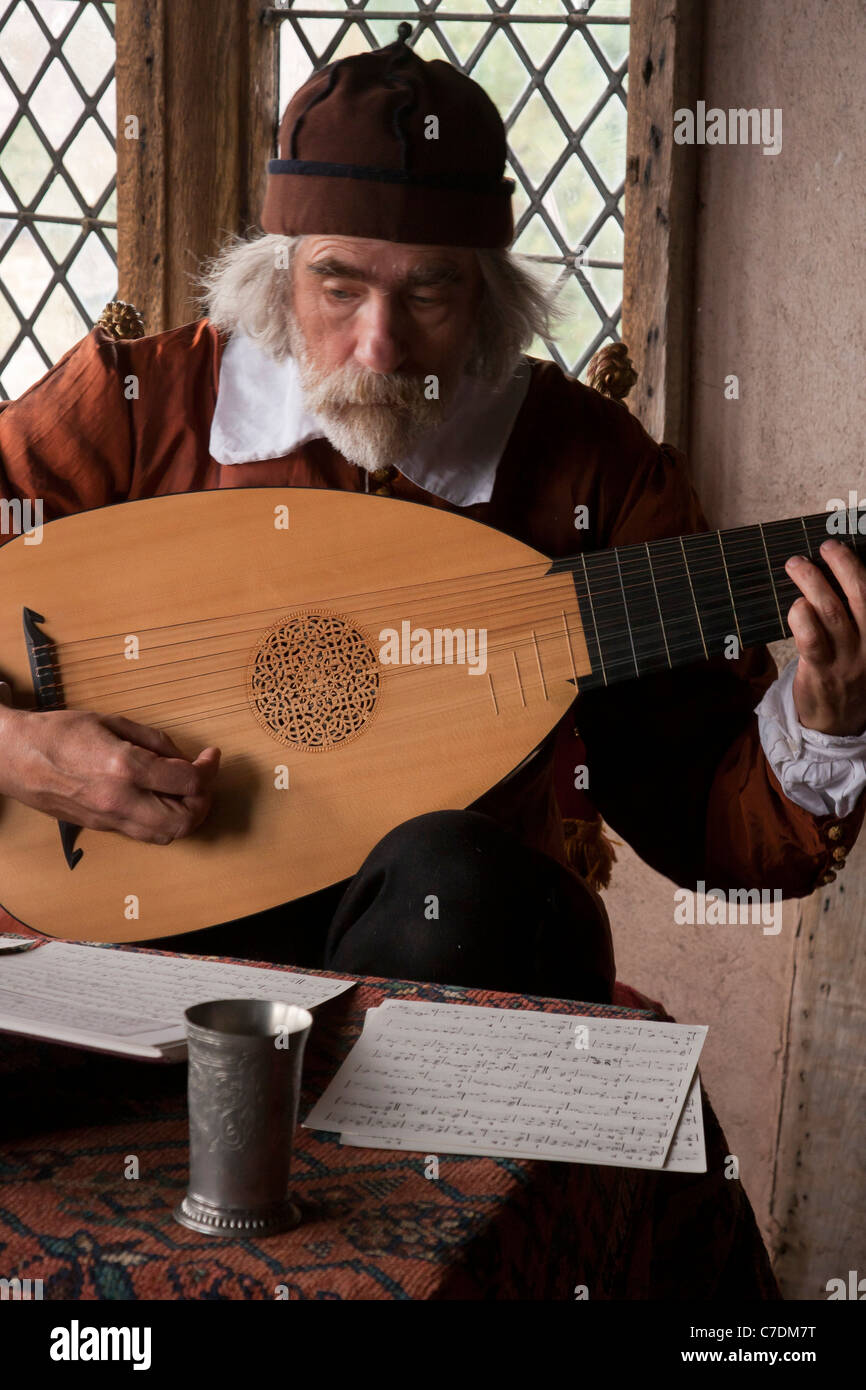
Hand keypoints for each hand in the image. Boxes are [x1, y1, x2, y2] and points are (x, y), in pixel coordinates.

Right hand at [0, 708, 219, 842]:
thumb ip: (155, 741)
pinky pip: (145, 834)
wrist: (14, 757)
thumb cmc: (59, 733)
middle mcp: (120, 800)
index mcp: (125, 767)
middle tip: (202, 778)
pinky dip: (164, 821)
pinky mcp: (102, 828)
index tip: (210, 757)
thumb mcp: (112, 722)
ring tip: (185, 790)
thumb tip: (183, 758)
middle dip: (204, 799)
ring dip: (186, 815)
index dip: (209, 769)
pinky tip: (162, 798)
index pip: (188, 781)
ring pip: (167, 835)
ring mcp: (109, 819)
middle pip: (185, 820)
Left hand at [785, 538, 865, 734]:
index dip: (859, 567)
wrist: (839, 723)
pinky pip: (811, 639)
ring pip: (831, 612)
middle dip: (842, 564)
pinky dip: (801, 617)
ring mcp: (847, 659)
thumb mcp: (865, 646)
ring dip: (812, 582)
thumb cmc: (849, 676)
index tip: (842, 545)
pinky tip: (796, 605)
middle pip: (860, 595)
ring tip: (797, 565)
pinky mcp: (821, 672)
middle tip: (825, 546)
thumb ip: (857, 618)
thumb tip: (837, 576)